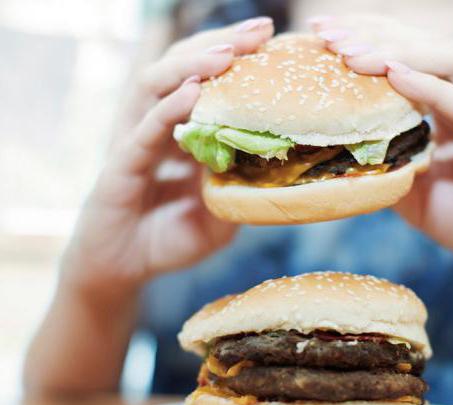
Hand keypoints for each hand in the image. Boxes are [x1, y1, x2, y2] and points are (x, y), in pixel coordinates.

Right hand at [63, 17, 274, 294]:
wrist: (123, 270)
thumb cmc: (170, 238)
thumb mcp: (219, 214)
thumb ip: (239, 187)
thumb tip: (278, 166)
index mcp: (182, 131)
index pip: (208, 80)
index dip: (237, 58)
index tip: (274, 39)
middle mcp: (156, 125)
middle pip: (183, 69)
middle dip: (221, 45)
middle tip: (260, 31)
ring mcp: (134, 141)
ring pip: (155, 86)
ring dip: (191, 66)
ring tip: (228, 53)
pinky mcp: (119, 167)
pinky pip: (142, 132)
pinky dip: (167, 111)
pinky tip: (191, 94)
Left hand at [311, 15, 452, 273]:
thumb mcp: (416, 191)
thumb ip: (388, 165)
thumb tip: (339, 154)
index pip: (408, 52)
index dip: (366, 36)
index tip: (319, 30)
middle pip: (424, 45)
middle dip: (373, 34)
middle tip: (325, 31)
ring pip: (449, 62)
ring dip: (398, 53)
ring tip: (352, 53)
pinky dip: (433, 89)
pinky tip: (396, 75)